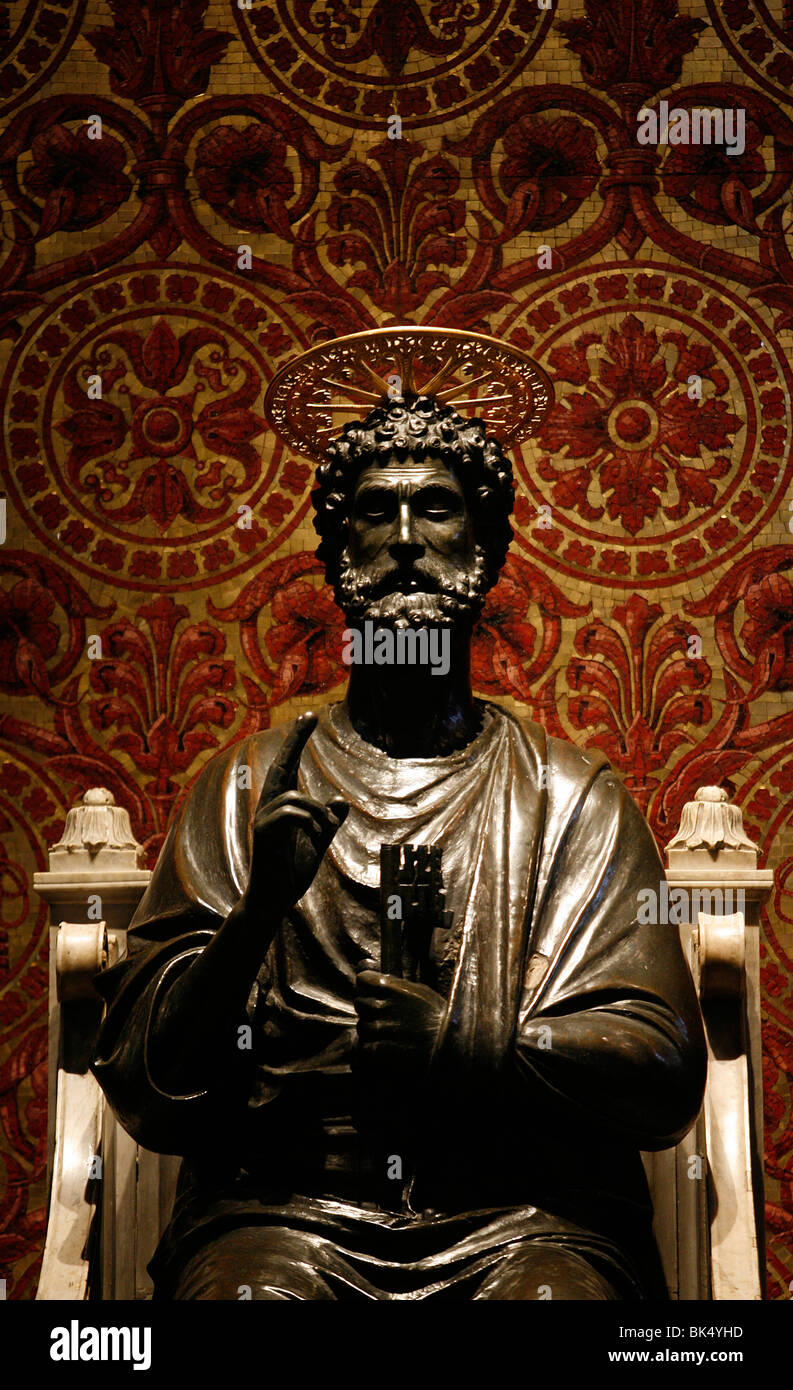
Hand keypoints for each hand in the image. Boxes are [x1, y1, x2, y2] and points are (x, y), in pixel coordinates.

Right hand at [246, 712, 347, 912]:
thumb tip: (340, 802)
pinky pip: (290, 814)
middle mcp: (267, 808)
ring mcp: (262, 819)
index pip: (287, 768)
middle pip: (280, 766)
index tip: (309, 717)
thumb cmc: (291, 874)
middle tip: (310, 716)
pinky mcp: (262, 833)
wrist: (274, 902)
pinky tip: (317, 836)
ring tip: (327, 830)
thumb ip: (327, 823)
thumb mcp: (318, 843)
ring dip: (318, 812)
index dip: (297, 742)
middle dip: (295, 740)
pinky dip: (310, 822)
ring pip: (293, 796)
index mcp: (281, 808)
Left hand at [354, 970, 444, 1078]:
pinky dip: (371, 1049)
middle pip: (359, 1003)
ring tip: (390, 1035)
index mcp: (392, 989)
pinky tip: (386, 1049)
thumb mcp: (421, 992)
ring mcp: (378, 1029)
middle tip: (384, 1016)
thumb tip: (376, 976)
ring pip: (361, 1026)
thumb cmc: (438, 1019)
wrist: (449, 1049)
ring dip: (372, 1030)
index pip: (362, 980)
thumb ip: (396, 985)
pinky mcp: (377, 1050)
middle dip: (369, 1009)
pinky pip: (363, 1046)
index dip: (367, 986)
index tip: (373, 992)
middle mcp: (382, 1006)